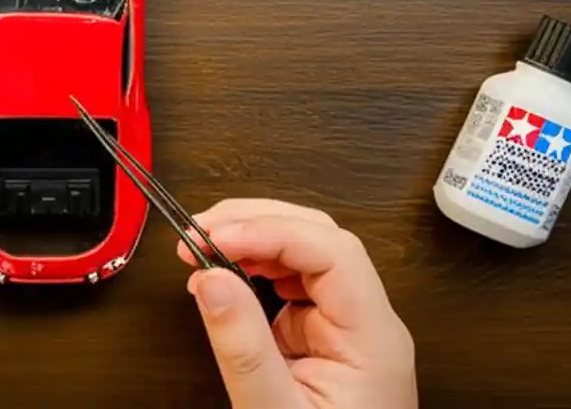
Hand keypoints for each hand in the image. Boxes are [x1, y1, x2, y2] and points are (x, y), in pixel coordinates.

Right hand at [179, 200, 416, 408]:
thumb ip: (243, 347)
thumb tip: (210, 278)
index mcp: (373, 339)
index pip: (330, 251)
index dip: (268, 230)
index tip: (213, 237)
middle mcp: (369, 324)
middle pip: (321, 238)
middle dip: (256, 222)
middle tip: (197, 232)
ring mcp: (349, 329)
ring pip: (307, 254)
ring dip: (253, 240)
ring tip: (202, 249)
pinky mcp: (327, 339)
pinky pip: (294, 285)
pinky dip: (254, 269)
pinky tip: (224, 276)